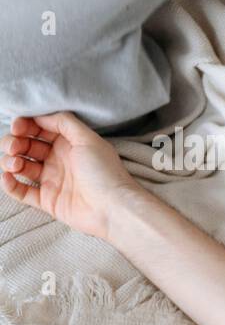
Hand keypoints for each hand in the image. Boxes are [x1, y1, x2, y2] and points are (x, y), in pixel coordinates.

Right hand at [1, 112, 144, 241]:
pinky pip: (21, 191)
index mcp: (69, 144)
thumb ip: (64, 122)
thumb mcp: (87, 139)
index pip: (39, 129)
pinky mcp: (48, 200)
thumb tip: (40, 115)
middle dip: (14, 143)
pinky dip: (10, 184)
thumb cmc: (105, 172)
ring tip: (15, 163)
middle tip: (15, 147)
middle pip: (26, 146)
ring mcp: (52, 180)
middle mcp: (59, 160)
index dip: (25, 126)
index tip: (18, 126)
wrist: (115, 209)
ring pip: (20, 166)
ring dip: (10, 161)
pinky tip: (7, 177)